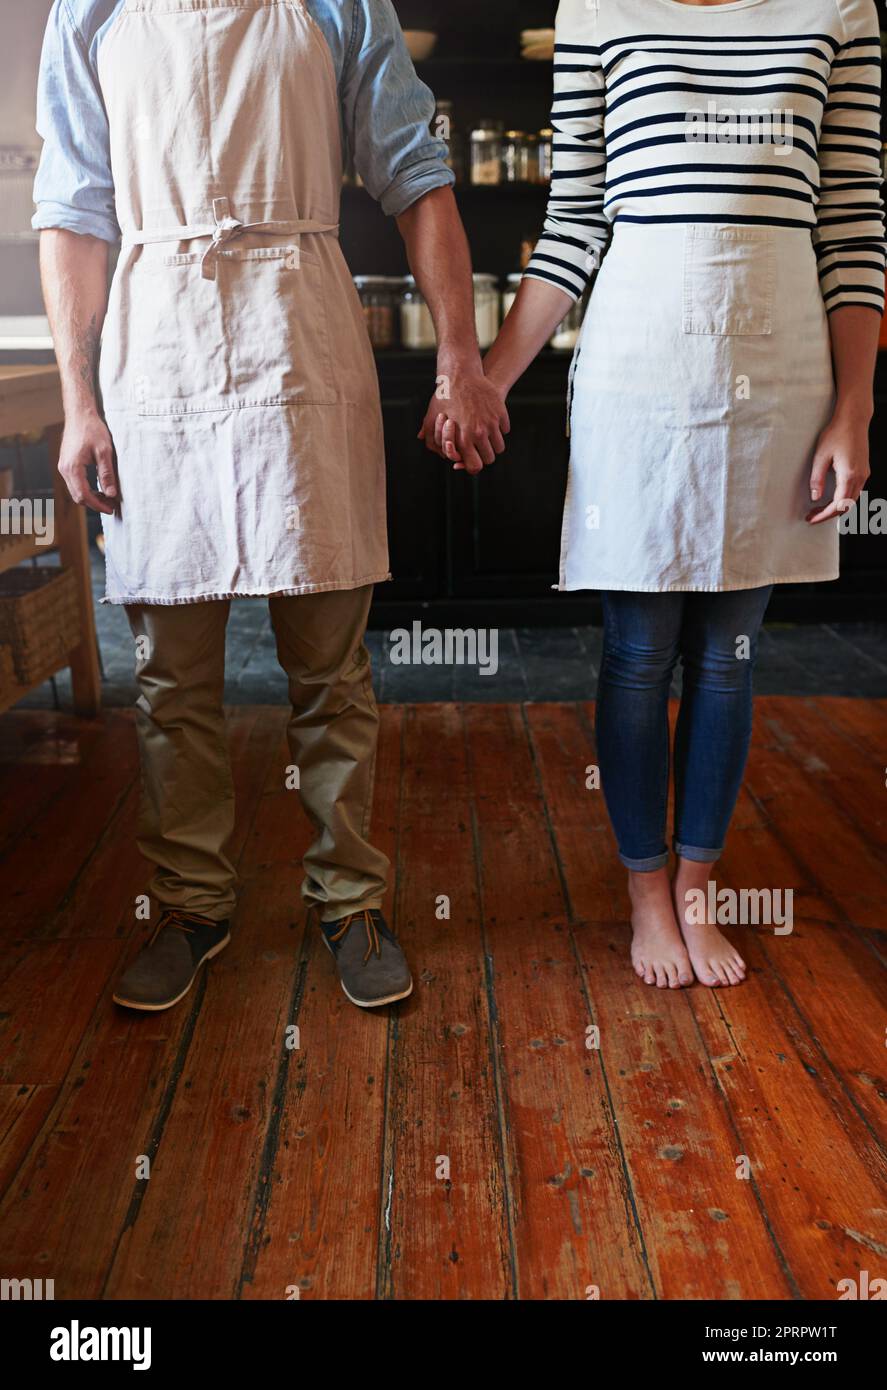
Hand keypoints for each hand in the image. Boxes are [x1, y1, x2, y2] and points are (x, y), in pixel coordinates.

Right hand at [58, 411, 117, 514]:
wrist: (80, 414)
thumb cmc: (92, 429)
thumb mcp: (104, 452)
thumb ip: (107, 474)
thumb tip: (111, 494)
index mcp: (72, 467)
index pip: (84, 495)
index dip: (98, 505)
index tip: (111, 509)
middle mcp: (64, 469)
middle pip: (78, 496)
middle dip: (95, 504)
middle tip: (111, 506)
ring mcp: (63, 466)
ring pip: (75, 491)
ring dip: (91, 497)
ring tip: (108, 498)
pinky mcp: (66, 464)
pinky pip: (75, 483)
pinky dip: (86, 489)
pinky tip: (99, 489)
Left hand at [418, 368, 509, 474]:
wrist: (461, 374)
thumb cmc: (444, 396)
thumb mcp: (432, 416)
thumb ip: (430, 435)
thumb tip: (429, 446)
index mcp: (463, 438)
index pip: (475, 466)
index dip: (474, 466)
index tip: (473, 460)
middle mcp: (479, 433)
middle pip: (490, 458)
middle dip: (485, 455)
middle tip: (481, 449)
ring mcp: (491, 423)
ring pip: (499, 446)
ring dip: (494, 443)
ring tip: (487, 438)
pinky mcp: (501, 413)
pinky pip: (505, 429)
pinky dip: (500, 428)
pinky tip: (492, 423)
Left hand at [806, 406, 870, 524]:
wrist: (853, 420)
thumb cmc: (836, 434)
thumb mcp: (820, 457)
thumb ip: (817, 479)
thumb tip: (815, 497)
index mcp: (849, 475)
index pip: (837, 505)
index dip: (823, 515)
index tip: (811, 519)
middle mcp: (860, 477)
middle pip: (846, 507)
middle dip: (828, 515)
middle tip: (812, 516)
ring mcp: (864, 474)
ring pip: (851, 501)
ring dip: (836, 508)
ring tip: (818, 508)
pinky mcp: (864, 471)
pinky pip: (854, 492)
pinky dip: (843, 500)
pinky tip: (830, 498)